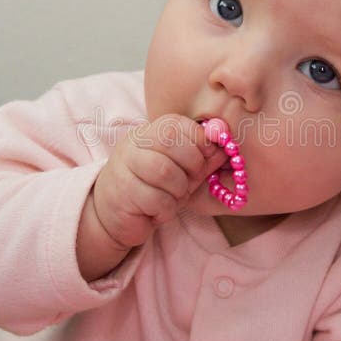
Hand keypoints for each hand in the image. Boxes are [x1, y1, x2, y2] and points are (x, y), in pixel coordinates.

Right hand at [92, 114, 225, 248]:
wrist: (113, 217)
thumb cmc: (152, 190)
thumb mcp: (182, 171)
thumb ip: (203, 157)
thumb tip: (227, 144)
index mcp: (148, 133)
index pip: (175, 123)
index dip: (198, 139)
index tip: (206, 156)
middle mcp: (132, 145)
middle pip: (170, 141)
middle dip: (192, 163)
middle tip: (192, 180)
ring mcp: (123, 167)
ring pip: (164, 171)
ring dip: (179, 190)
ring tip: (174, 197)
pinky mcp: (121, 193)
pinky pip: (156, 199)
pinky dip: (166, 209)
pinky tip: (158, 211)